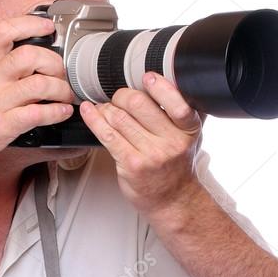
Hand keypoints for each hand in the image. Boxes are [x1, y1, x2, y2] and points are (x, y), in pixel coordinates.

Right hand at [0, 15, 75, 171]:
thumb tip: (19, 64)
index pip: (5, 30)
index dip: (31, 23)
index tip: (48, 28)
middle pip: (30, 55)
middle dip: (55, 62)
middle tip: (62, 73)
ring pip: (39, 84)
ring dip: (61, 89)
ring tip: (66, 95)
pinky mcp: (1, 126)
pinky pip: (37, 114)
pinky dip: (56, 112)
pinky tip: (61, 113)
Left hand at [79, 73, 204, 213]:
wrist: (172, 199)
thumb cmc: (175, 165)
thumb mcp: (189, 137)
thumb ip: (181, 112)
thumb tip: (163, 81)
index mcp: (188, 129)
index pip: (176, 101)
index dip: (158, 86)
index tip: (146, 77)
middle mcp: (172, 142)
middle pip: (138, 104)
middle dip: (122, 95)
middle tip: (119, 98)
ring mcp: (151, 154)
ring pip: (119, 117)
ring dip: (107, 109)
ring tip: (105, 109)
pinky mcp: (131, 164)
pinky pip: (107, 135)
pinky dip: (94, 119)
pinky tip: (88, 111)